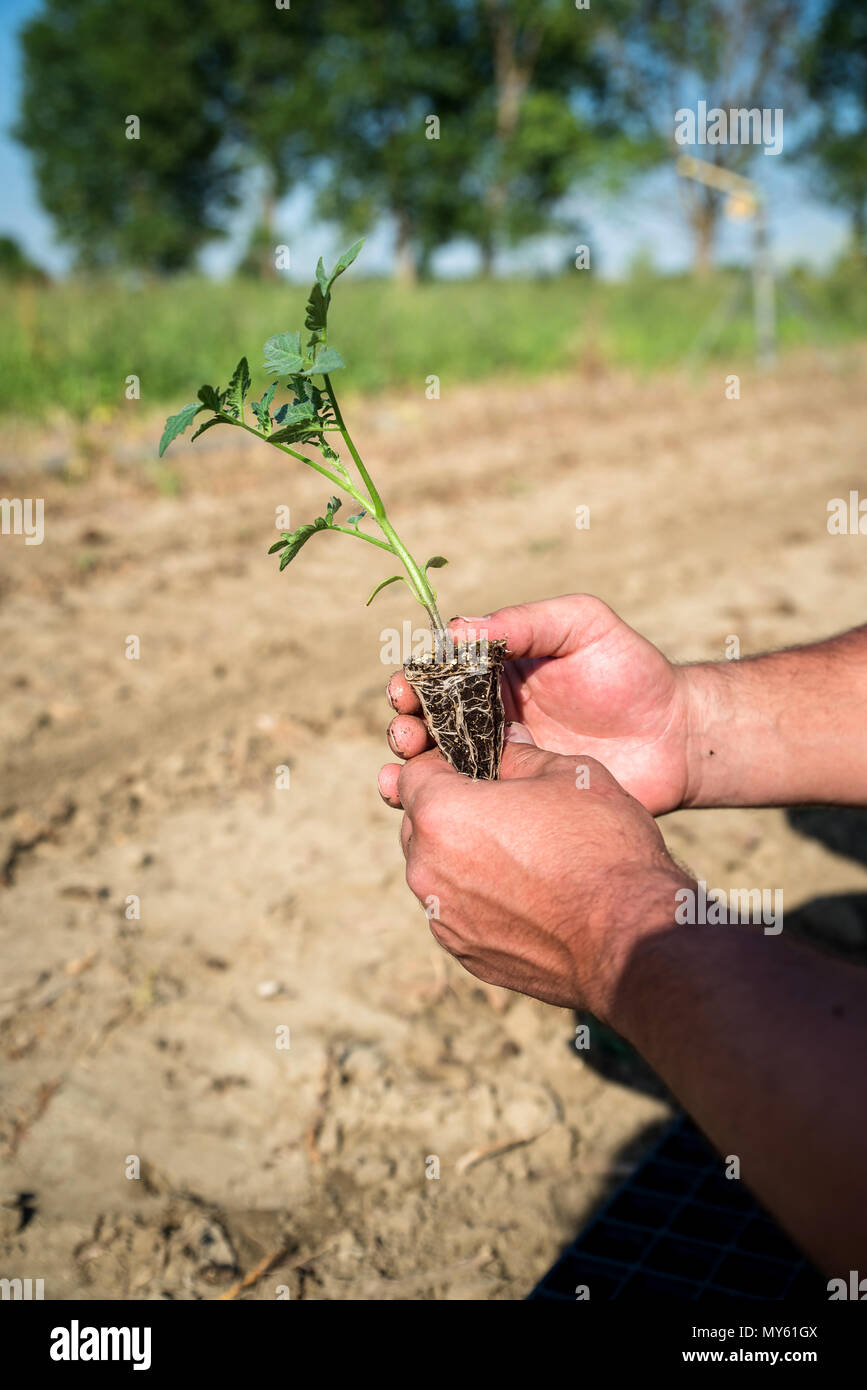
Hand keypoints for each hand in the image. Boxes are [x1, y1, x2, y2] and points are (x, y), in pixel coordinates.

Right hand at [381, 594, 690, 814]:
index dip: (415, 678)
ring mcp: (499, 759)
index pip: (441, 671)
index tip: (407, 686)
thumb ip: (525, 622)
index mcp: (497, 671)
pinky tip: (412, 800)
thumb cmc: (632, 671)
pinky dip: (432, 801)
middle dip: (404, 721)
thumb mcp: (583, 625)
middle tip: (408, 730)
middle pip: (427, 718)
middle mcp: (489, 714)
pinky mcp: (514, 799)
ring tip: (403, 764)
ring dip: (407, 763)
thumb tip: (458, 627)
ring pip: (436, 762)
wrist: (675, 739)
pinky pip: (466, 801)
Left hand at [395, 737, 687, 1016]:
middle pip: (418, 824)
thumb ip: (520, 754)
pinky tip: (524, 894)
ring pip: (435, 870)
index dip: (445, 764)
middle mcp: (428, 868)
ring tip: (517, 854)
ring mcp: (443, 917)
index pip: (413, 773)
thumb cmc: (602, 847)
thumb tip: (502, 742)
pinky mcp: (465, 952)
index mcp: (442, 813)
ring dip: (460, 856)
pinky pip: (457, 911)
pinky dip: (478, 898)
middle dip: (448, 810)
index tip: (478, 768)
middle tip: (500, 808)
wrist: (630, 939)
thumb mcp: (568, 773)